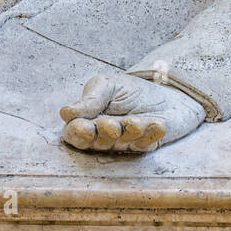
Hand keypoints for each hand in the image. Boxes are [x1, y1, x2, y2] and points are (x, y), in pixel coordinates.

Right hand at [60, 72, 205, 153]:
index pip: (74, 133)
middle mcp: (103, 137)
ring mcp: (124, 143)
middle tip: (111, 125)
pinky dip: (152, 134)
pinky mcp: (145, 145)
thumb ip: (90, 98)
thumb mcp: (108, 85)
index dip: (77, 133)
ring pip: (121, 144)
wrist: (165, 91)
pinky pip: (146, 144)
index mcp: (87, 122)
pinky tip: (158, 124)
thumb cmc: (130, 90)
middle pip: (96, 143)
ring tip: (135, 122)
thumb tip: (66, 113)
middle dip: (104, 134)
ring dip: (128, 133)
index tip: (84, 126)